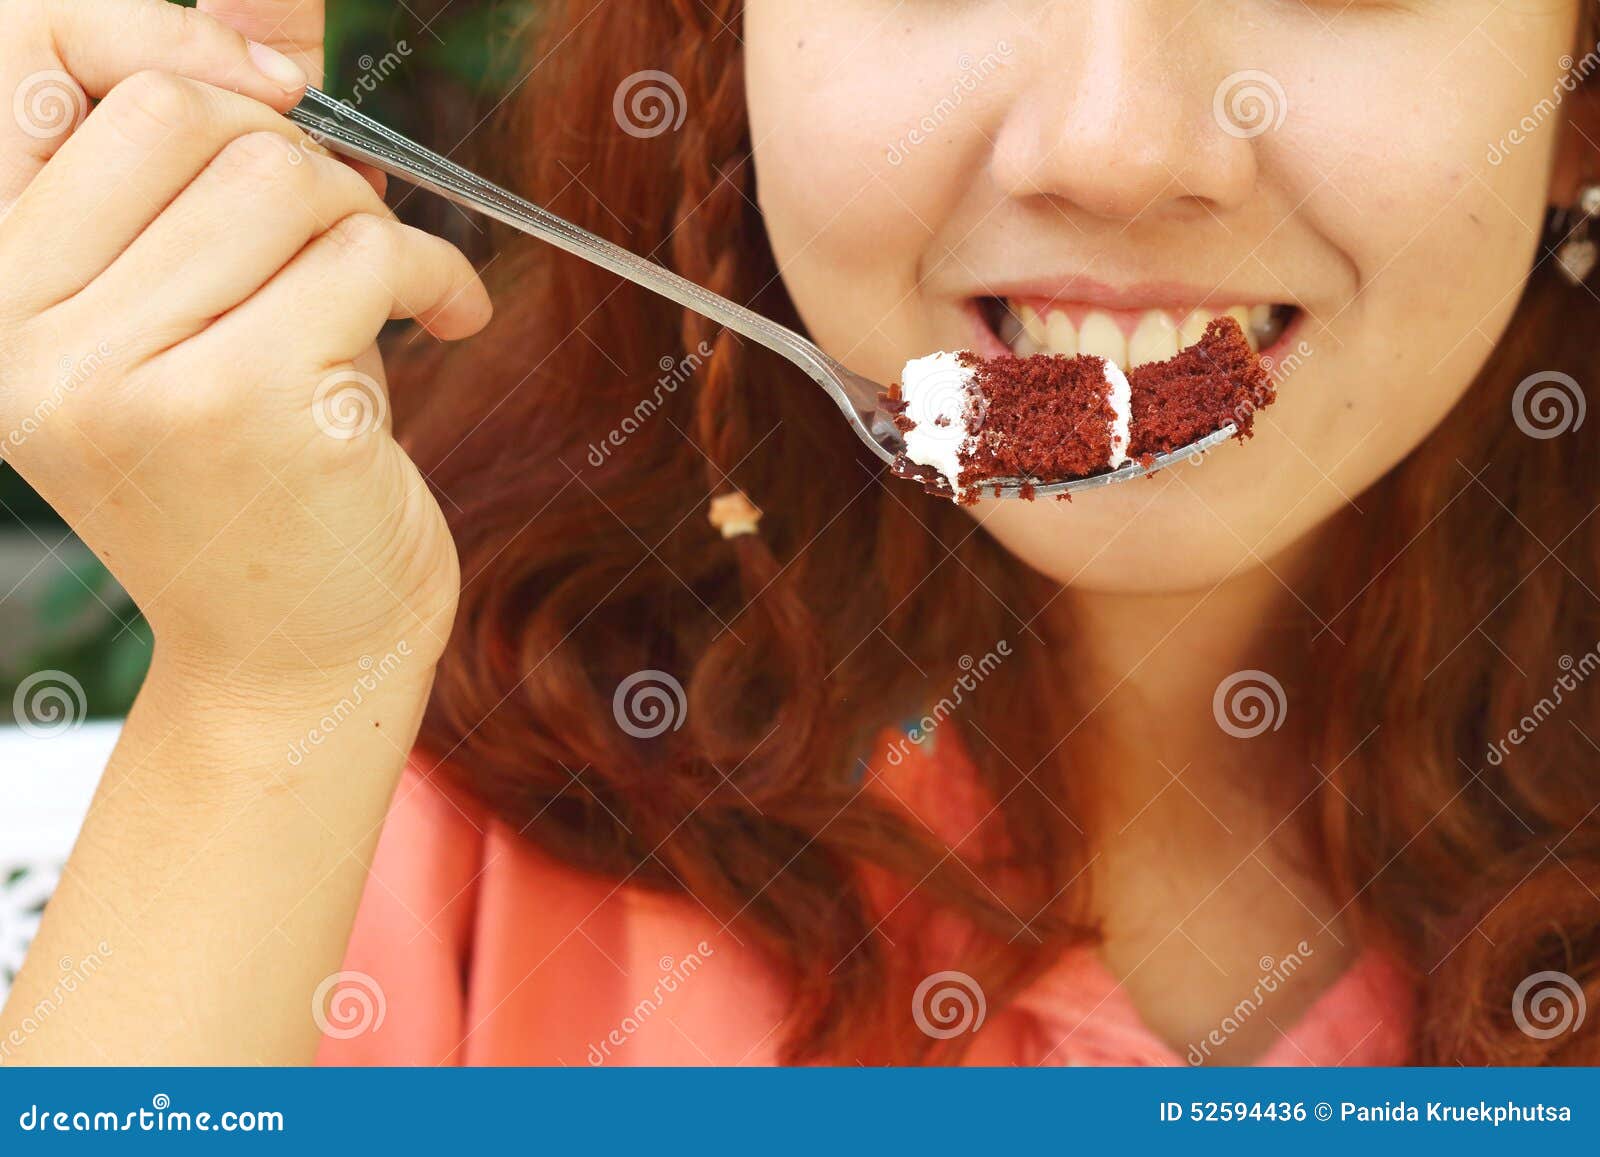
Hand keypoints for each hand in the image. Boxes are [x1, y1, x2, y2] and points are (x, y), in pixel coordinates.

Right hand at [0, 0, 490, 684]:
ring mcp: (124, 373)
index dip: (165, 41)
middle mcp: (19, 331)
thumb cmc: (251, 475)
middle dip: (294, 154)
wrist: (294, 652)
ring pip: (282, 173)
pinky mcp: (244, 404)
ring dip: (364, 220)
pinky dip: (435, 271)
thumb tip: (273, 19)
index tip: (270, 86)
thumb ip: (194, 175)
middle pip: (183, 111)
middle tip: (335, 233)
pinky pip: (369, 249)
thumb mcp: (183, 314)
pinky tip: (446, 320)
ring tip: (378, 292)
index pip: (38, 58)